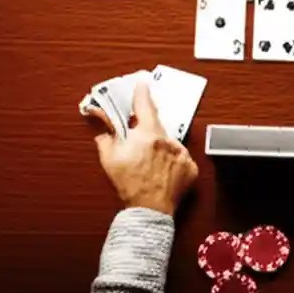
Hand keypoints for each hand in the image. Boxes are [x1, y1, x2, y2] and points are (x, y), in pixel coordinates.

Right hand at [89, 83, 198, 214]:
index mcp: (148, 134)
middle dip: (146, 131)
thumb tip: (102, 130)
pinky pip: (180, 158)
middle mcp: (168, 140)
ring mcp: (182, 153)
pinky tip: (161, 172)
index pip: (145, 105)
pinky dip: (171, 161)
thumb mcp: (110, 160)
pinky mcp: (190, 167)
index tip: (143, 82)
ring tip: (149, 164)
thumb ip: (105, 139)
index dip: (142, 92)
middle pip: (156, 126)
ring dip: (160, 148)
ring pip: (169, 142)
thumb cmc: (130, 186)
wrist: (149, 210)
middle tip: (138, 142)